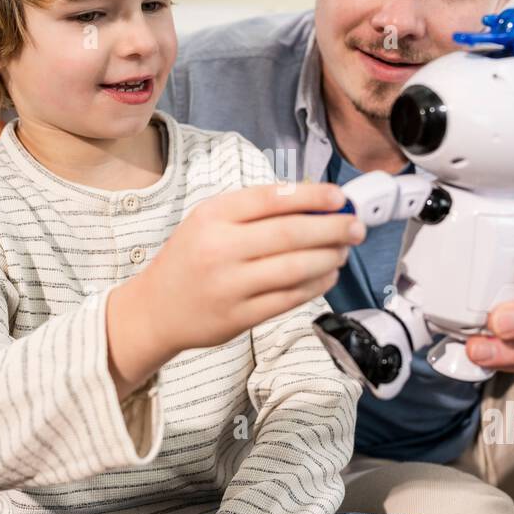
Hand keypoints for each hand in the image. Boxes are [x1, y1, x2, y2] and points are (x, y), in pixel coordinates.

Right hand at [107, 182, 362, 389]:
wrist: (156, 309)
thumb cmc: (191, 257)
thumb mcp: (209, 221)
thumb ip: (255, 210)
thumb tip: (316, 203)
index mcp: (213, 216)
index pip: (272, 198)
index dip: (313, 196)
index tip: (341, 197)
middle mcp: (220, 248)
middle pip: (291, 234)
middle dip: (333, 228)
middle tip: (357, 226)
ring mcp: (230, 285)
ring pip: (296, 268)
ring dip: (330, 257)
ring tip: (344, 250)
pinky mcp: (240, 317)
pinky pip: (290, 298)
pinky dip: (316, 284)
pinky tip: (328, 274)